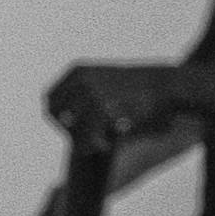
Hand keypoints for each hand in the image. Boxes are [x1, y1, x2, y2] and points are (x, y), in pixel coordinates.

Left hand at [43, 60, 188, 144]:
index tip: (71, 129)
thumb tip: (59, 121)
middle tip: (88, 139)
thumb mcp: (103, 82)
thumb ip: (81, 97)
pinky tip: (107, 144)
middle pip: (55, 114)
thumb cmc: (137, 89)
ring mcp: (91, 92)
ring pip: (70, 127)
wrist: (164, 84)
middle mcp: (80, 79)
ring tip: (100, 144)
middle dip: (68, 131)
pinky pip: (86, 135)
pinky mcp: (104, 107)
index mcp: (77, 71)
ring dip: (82, 140)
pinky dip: (94, 144)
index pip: (50, 99)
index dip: (57, 118)